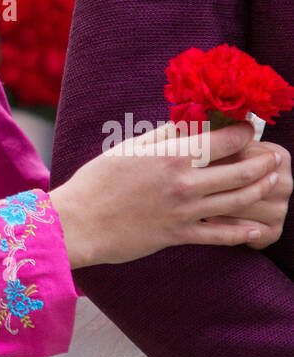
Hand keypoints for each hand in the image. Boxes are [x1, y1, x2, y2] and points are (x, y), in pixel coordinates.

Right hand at [49, 120, 285, 267]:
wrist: (81, 221)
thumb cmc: (99, 179)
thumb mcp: (130, 147)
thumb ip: (165, 134)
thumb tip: (192, 121)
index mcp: (173, 156)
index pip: (222, 140)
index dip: (243, 132)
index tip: (251, 127)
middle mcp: (185, 183)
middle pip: (239, 172)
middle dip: (262, 162)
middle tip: (275, 156)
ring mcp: (185, 212)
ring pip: (236, 202)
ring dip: (260, 190)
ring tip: (273, 181)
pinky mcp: (179, 235)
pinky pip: (220, 235)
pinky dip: (242, 233)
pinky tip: (257, 229)